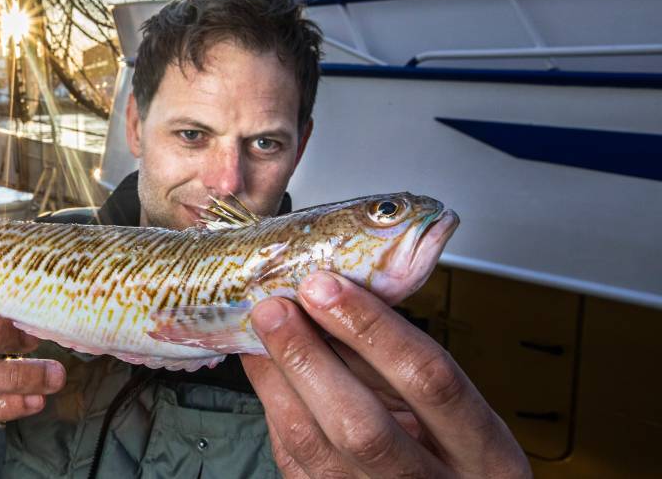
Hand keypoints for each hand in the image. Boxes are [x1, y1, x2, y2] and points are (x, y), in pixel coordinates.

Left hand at [241, 271, 530, 477]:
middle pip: (360, 426)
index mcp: (484, 454)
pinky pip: (292, 457)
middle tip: (274, 309)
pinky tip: (266, 370)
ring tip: (259, 332)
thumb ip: (396, 365)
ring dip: (275, 379)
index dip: (372, 328)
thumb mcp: (452, 412)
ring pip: (312, 446)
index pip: (427, 379)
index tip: (325, 286)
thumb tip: (332, 301)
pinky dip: (273, 406)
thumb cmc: (453, 455)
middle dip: (308, 359)